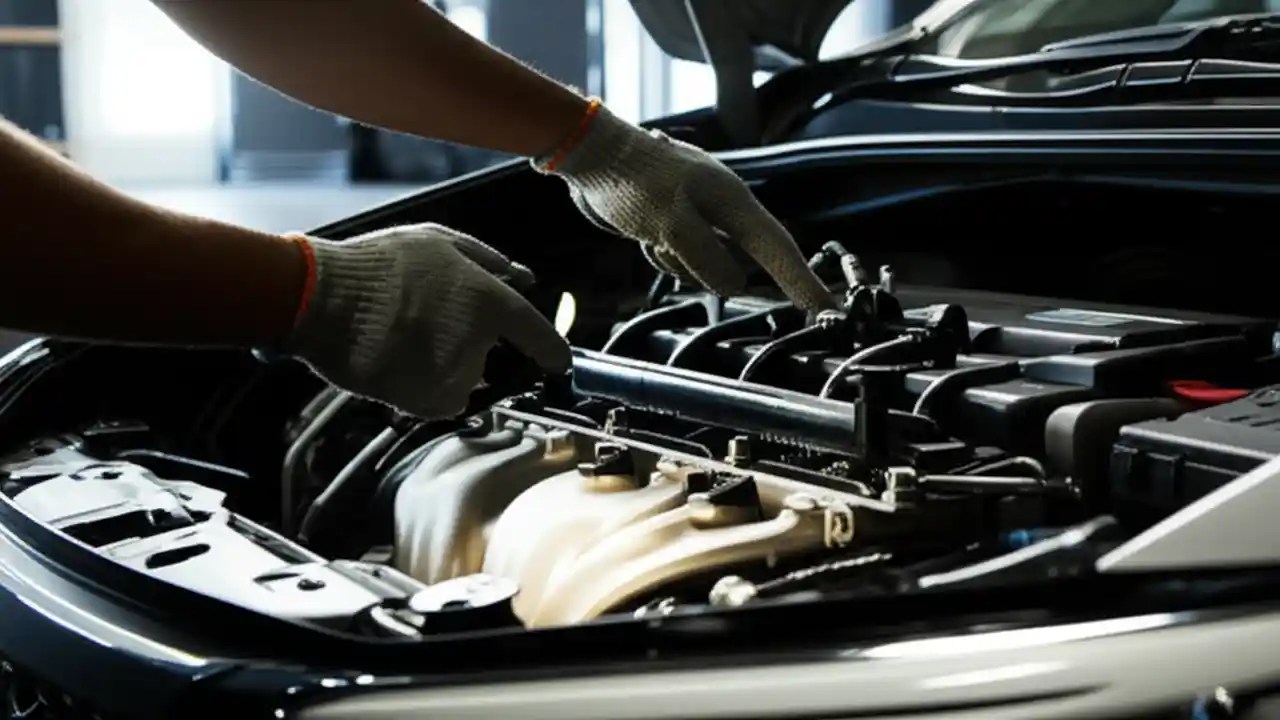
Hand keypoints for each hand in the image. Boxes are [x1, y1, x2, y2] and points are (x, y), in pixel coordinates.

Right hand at [284, 224, 569, 418]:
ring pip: (466, 379)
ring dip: (449, 366)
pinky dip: (428, 386)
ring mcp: (451, 377)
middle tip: (434, 322)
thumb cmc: (380, 265)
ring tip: (409, 337)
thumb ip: (490, 261)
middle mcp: (478, 344)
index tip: (559, 360)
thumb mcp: (439, 241)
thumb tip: (526, 278)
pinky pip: (441, 399)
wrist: (323, 301)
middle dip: (475, 345)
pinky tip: (401, 360)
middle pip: (496, 359)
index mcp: (489, 302)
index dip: (554, 351)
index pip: (541, 338)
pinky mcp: (424, 403)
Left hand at [536, 102, 835, 312]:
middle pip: (741, 265)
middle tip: (672, 244)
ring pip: (708, 269)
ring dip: (679, 264)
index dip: (805, 284)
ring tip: (654, 233)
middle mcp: (725, 212)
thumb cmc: (632, 181)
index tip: (830, 313)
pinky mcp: (679, 228)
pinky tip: (646, 234)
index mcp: (734, 203)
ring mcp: (702, 220)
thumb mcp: (671, 224)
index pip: (780, 251)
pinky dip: (665, 257)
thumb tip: (733, 286)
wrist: (592, 157)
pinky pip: (684, 262)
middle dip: (710, 269)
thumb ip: (707, 258)